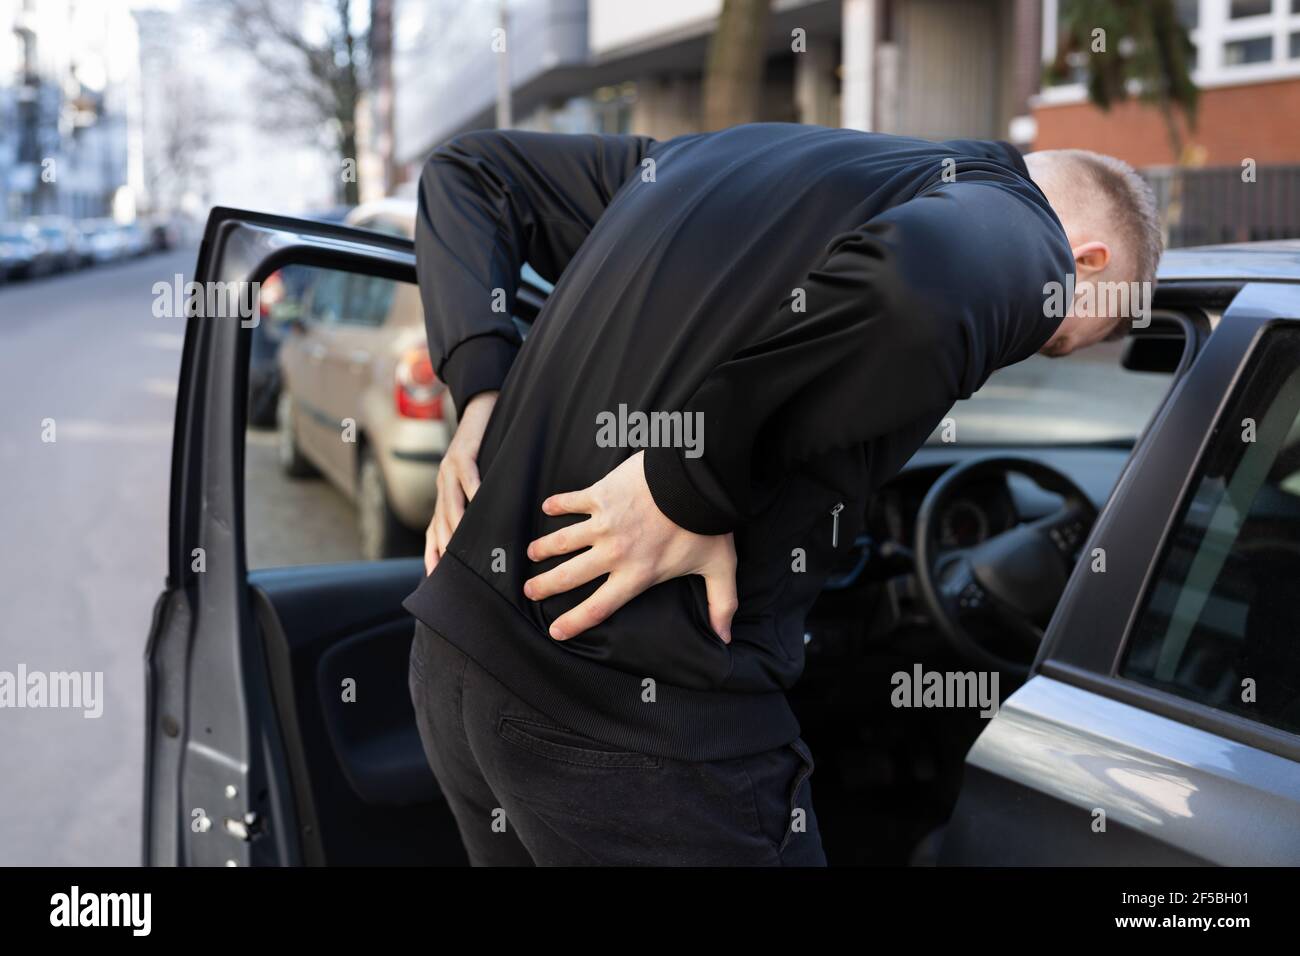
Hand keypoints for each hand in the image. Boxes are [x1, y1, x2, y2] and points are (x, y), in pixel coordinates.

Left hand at [425, 390, 497, 574]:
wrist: (479, 405)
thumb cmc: (484, 446)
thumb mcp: (475, 478)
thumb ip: (475, 502)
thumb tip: (486, 529)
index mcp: (444, 493)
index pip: (433, 531)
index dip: (432, 555)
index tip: (436, 580)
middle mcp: (442, 485)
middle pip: (439, 524)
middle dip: (444, 550)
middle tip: (454, 574)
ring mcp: (449, 469)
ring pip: (451, 505)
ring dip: (456, 528)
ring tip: (465, 550)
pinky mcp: (463, 452)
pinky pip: (468, 476)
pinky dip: (474, 492)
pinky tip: (481, 505)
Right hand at [523, 450, 737, 643]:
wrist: (695, 479)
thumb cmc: (707, 524)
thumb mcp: (719, 567)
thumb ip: (721, 604)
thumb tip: (725, 638)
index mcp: (637, 575)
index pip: (598, 608)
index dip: (574, 622)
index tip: (555, 631)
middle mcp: (613, 553)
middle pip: (569, 576)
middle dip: (545, 586)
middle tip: (530, 590)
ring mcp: (603, 523)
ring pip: (562, 540)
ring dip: (544, 548)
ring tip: (531, 553)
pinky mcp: (601, 495)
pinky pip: (571, 501)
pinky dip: (558, 504)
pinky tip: (547, 506)